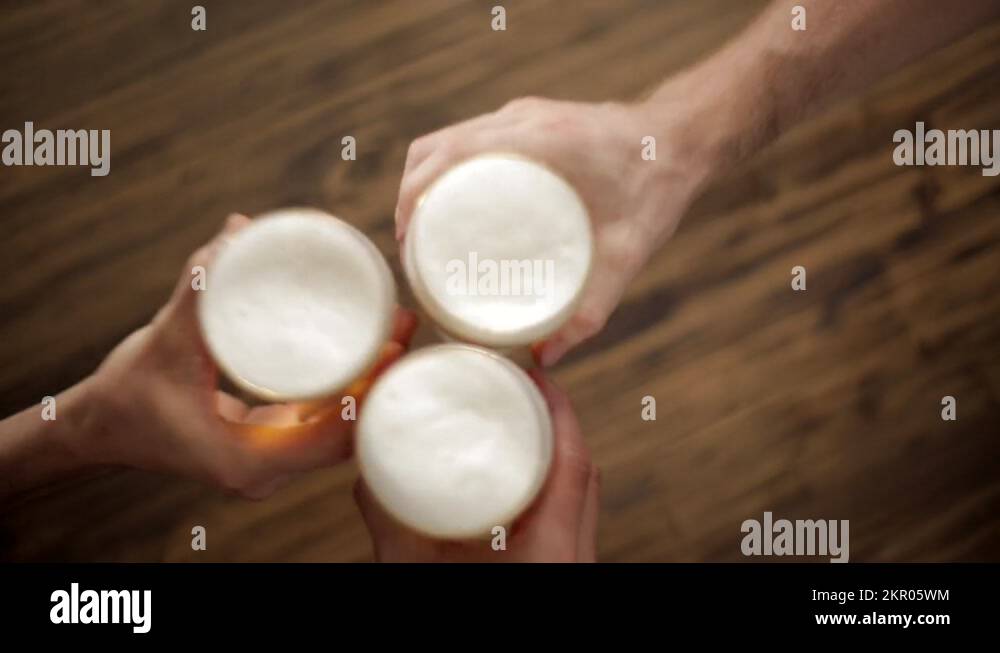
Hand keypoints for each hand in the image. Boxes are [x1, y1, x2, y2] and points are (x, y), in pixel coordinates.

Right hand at [75, 214, 416, 498]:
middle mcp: (265, 471)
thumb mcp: (165, 340)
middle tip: (402, 323)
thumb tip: (239, 229)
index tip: (394, 345)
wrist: (98, 427)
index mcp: (246, 460)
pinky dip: (343, 391)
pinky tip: (364, 353)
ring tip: (393, 330)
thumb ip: (199, 289)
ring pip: (337, 428)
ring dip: (367, 383)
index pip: (334, 435)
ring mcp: (268, 461)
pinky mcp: (266, 446)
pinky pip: (319, 423)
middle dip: (380, 380)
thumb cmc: (127, 394)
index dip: (370, 391)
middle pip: (346, 431)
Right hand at [354, 370, 599, 561]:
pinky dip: (549, 487)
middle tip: (521, 390)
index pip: (573, 464)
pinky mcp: (559, 569)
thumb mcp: (415, 572)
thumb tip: (365, 473)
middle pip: (583, 472)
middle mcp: (573, 556)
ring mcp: (571, 564)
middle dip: (557, 423)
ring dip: (556, 454)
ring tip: (521, 424)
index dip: (560, 411)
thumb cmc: (458, 624)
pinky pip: (568, 518)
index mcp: (551, 551)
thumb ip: (391, 524)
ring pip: (579, 496)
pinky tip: (520, 480)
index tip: (536, 375)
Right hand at [395, 97, 709, 364]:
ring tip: (420, 232)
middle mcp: (522, 119)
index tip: (406, 242)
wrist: (683, 139)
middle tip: (411, 249)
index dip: (412, 196)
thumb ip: (591, 309)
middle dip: (408, 195)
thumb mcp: (628, 253)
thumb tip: (545, 357)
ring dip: (423, 181)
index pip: (448, 156)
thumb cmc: (658, 189)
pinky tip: (452, 208)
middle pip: (433, 148)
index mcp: (538, 140)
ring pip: (445, 139)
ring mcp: (522, 114)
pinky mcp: (527, 119)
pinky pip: (468, 138)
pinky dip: (447, 169)